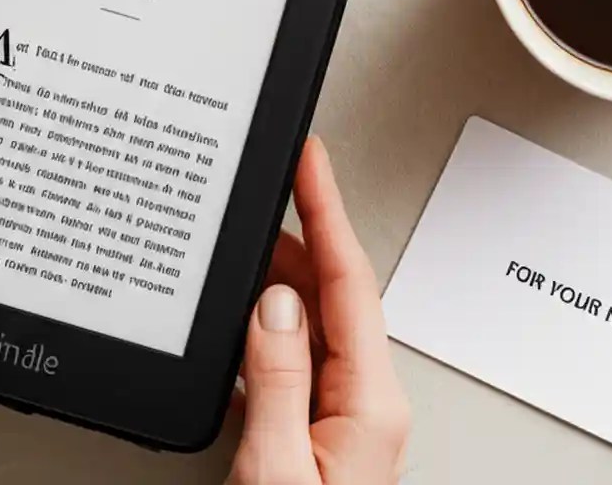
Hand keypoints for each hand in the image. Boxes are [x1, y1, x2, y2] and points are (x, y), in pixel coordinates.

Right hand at [228, 137, 409, 483]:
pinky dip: (264, 328)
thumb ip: (277, 379)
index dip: (326, 209)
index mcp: (370, 401)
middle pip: (331, 292)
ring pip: (310, 322)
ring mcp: (342, 415)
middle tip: (262, 188)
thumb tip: (273, 301)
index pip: (347, 280)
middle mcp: (365, 401)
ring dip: (278, 281)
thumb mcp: (277, 469)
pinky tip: (241, 318)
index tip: (310, 159)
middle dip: (297, 233)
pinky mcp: (316, 430)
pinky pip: (293, 358)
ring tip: (243, 244)